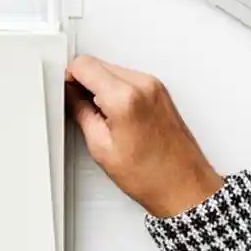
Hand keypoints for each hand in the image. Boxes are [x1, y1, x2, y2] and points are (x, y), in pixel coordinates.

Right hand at [66, 56, 223, 217]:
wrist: (184, 186)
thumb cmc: (151, 176)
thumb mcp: (101, 148)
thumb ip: (81, 113)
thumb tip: (72, 96)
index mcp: (125, 97)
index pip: (84, 65)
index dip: (69, 77)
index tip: (67, 90)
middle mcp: (143, 85)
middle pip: (98, 63)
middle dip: (84, 82)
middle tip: (81, 107)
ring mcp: (155, 86)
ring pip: (113, 69)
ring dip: (101, 87)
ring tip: (103, 117)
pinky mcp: (161, 91)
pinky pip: (129, 78)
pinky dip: (117, 91)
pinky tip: (117, 116)